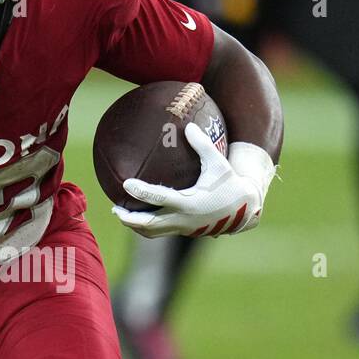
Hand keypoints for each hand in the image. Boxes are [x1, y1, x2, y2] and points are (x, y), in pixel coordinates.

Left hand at [112, 123, 274, 237]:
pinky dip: (146, 228)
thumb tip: (189, 126)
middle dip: (129, 218)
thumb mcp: (219, 163)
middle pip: (148, 224)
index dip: (141, 192)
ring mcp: (183, 228)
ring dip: (134, 225)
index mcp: (189, 203)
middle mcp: (183, 219)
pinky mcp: (184, 231)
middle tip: (115, 206)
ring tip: (121, 213)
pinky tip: (137, 217)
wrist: (244, 209)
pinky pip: (160, 233)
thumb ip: (202, 145)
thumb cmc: (230, 183)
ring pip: (152, 232)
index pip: (158, 198)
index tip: (126, 184)